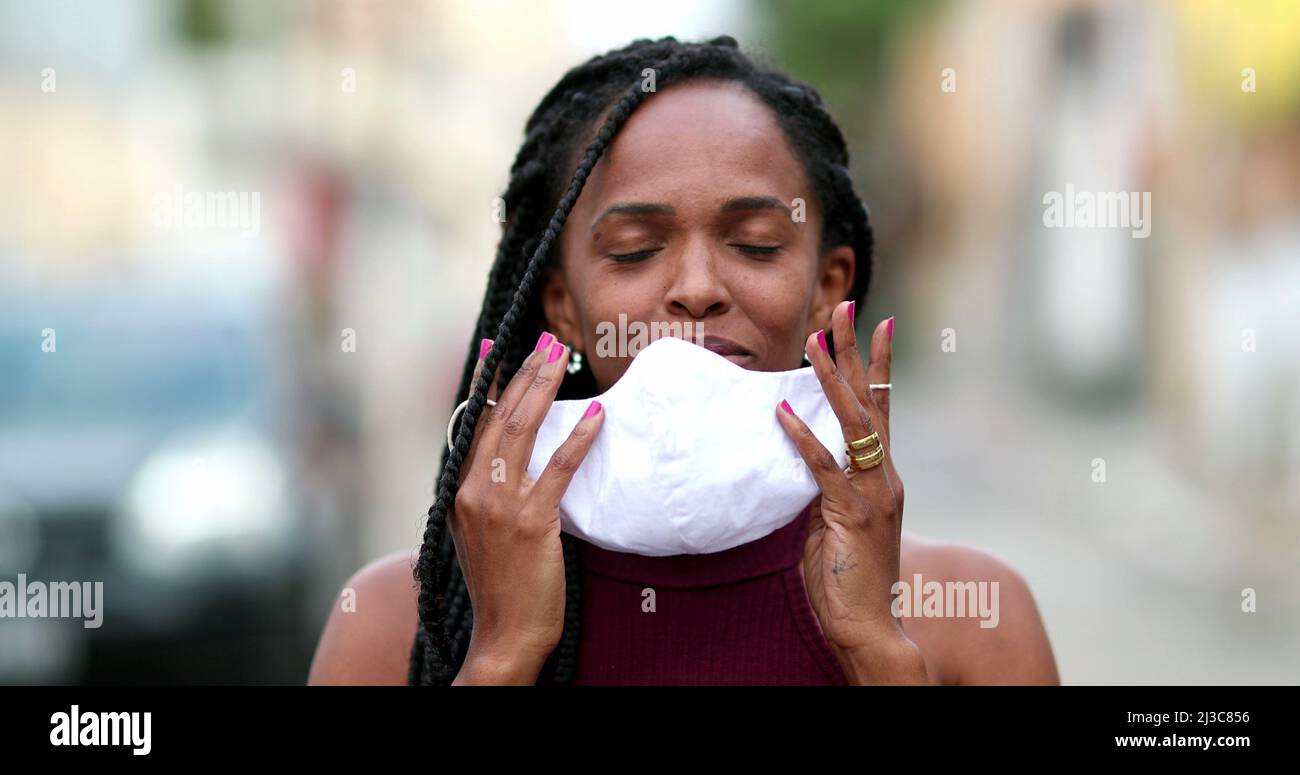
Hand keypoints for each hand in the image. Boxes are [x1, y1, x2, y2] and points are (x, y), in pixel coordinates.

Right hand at [448, 332, 603, 678]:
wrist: (503, 634)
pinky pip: (558, 468)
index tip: (496, 348)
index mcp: (459, 490)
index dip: (488, 384)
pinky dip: (578, 438)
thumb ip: (490, 495)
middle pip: (499, 416)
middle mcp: (473, 491)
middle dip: (524, 373)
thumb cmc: (501, 586)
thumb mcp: (481, 533)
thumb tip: (509, 460)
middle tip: (546, 341)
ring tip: (561, 356)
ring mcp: (499, 505)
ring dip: (544, 387)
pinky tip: (596, 415)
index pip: (475, 424)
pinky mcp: (530, 522)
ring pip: (522, 430)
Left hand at [775, 304, 926, 683]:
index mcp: (883, 476)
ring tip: (811, 341)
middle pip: (870, 400)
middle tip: (844, 305)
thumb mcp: (833, 524)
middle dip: (855, 350)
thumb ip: (823, 491)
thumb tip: (800, 465)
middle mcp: (885, 476)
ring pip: (852, 422)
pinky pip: (823, 468)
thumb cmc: (849, 579)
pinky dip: (802, 438)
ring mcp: (873, 492)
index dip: (875, 365)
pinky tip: (782, 413)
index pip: (879, 408)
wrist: (870, 625)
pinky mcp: (852, 513)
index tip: (872, 323)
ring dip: (829, 379)